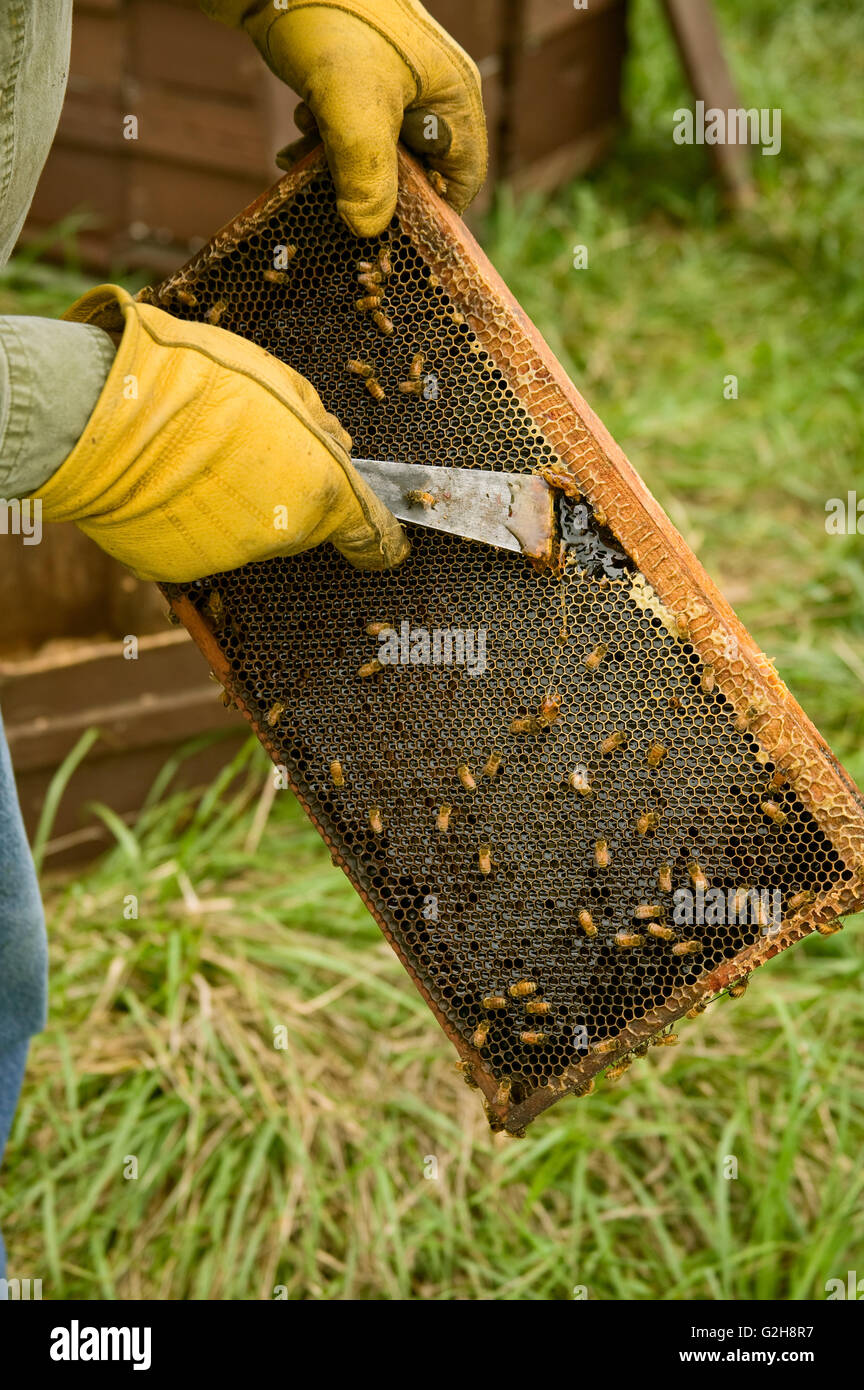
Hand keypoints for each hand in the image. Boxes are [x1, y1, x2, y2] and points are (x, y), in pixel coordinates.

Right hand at [32, 285, 408, 581]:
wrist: (101, 410)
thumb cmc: (194, 379)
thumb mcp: (278, 379)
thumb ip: (320, 421)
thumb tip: (340, 442)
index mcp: (321, 489)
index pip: (373, 533)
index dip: (384, 536)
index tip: (387, 539)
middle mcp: (283, 534)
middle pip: (307, 522)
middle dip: (293, 491)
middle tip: (253, 442)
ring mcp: (231, 555)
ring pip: (254, 530)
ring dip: (241, 501)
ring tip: (200, 451)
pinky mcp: (181, 566)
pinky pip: (203, 540)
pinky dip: (195, 516)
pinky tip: (170, 476)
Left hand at [243, 0, 487, 235]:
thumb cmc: (331, 20)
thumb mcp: (353, 107)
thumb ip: (367, 175)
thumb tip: (369, 231)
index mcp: (453, 97)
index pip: (462, 179)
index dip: (431, 216)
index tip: (391, 238)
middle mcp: (432, 92)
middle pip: (417, 171)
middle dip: (374, 191)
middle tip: (334, 198)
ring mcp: (395, 83)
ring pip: (379, 153)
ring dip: (341, 168)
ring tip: (307, 156)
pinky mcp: (359, 76)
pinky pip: (352, 129)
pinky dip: (325, 143)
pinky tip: (297, 137)